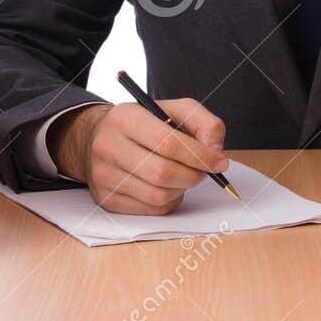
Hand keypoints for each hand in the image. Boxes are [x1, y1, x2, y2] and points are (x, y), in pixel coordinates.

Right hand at [52, 99, 229, 214]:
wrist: (101, 137)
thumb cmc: (145, 123)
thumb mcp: (175, 110)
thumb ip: (204, 123)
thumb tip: (216, 152)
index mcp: (125, 117)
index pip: (168, 143)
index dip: (200, 155)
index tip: (220, 161)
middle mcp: (108, 146)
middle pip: (163, 173)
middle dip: (193, 175)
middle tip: (204, 171)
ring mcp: (103, 176)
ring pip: (158, 196)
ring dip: (182, 189)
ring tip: (183, 175)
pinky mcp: (106, 199)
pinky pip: (150, 210)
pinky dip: (169, 201)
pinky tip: (167, 186)